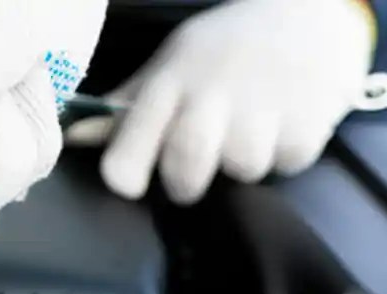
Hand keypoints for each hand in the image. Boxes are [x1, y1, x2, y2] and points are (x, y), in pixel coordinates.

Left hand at [100, 0, 375, 204]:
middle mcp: (213, 94)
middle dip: (186, 183)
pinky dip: (285, 152)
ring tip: (249, 132)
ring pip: (241, 170)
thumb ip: (126, 107)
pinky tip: (283, 123)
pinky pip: (286, 164)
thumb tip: (75, 137)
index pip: (131, 141)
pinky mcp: (307, 122)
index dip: (125, 171)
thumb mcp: (172, 65)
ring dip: (244, 162)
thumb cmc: (226, 50)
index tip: (129, 182)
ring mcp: (263, 108)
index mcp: (170, 83)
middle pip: (186, 165)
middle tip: (194, 173)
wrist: (311, 13)